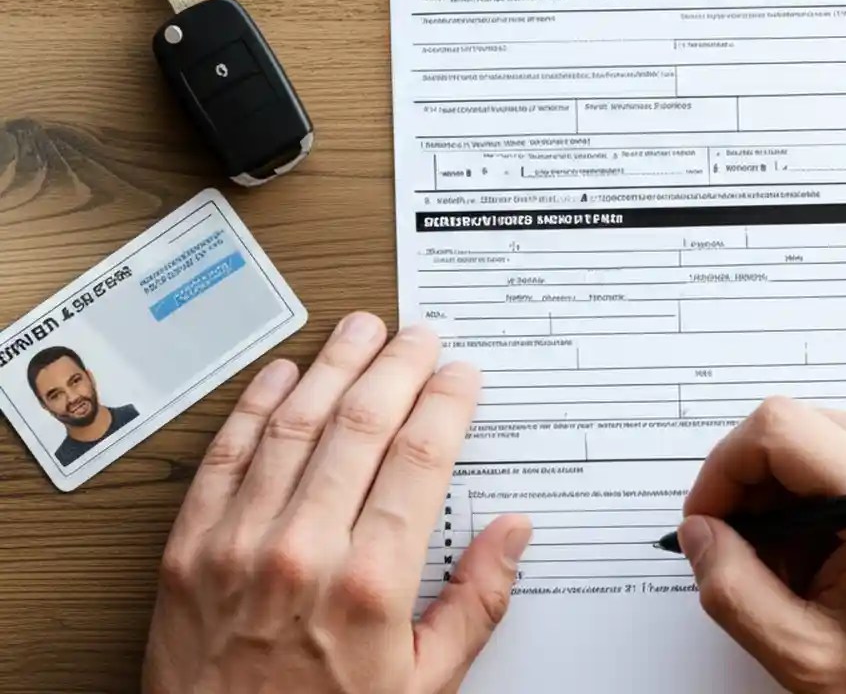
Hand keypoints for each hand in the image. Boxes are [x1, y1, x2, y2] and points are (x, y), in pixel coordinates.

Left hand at [143, 312, 531, 693]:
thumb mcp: (426, 685)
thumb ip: (476, 603)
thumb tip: (513, 535)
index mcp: (372, 585)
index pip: (420, 458)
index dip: (446, 403)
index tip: (461, 378)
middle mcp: (303, 552)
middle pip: (361, 424)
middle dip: (398, 367)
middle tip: (418, 337)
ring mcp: (238, 544)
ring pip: (294, 424)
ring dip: (332, 366)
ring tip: (359, 331)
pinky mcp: (188, 548)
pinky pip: (226, 455)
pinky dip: (254, 405)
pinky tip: (281, 374)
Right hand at [679, 398, 845, 693]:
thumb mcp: (807, 652)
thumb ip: (733, 588)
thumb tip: (700, 536)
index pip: (777, 428)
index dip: (723, 470)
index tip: (706, 518)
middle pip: (800, 428)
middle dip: (754, 488)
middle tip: (742, 552)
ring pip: (827, 441)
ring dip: (791, 496)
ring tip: (796, 569)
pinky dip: (830, 499)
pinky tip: (832, 559)